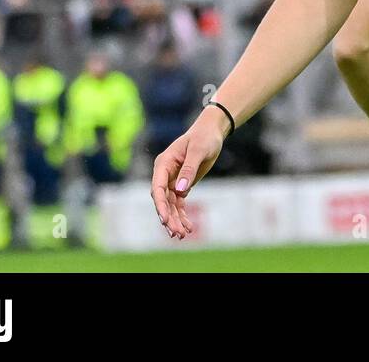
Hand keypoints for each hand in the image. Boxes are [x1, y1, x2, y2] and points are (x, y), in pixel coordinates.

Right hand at [150, 109, 226, 238]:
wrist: (211, 132)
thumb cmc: (204, 137)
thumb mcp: (199, 151)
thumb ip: (189, 169)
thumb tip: (180, 190)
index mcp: (164, 163)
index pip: (157, 188)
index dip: (160, 205)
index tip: (165, 220)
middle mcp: (164, 173)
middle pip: (162, 200)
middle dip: (168, 218)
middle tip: (176, 234)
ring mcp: (172, 180)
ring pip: (170, 205)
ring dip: (175, 220)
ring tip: (182, 236)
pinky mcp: (181, 184)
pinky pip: (179, 203)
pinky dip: (182, 215)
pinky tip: (188, 227)